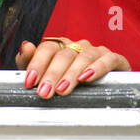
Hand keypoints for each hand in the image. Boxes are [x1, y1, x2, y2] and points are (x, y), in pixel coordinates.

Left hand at [15, 38, 129, 97]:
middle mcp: (77, 46)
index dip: (37, 64)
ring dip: (71, 74)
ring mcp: (96, 52)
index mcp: (60, 47)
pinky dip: (97, 68)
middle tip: (45, 92)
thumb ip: (31, 62)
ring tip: (62, 89)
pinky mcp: (115, 60)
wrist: (106, 87)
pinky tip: (87, 78)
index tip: (30, 81)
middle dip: (52, 75)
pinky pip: (107, 59)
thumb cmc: (72, 81)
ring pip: (83, 57)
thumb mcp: (46, 75)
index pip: (47, 49)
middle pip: (63, 55)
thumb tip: (25, 46)